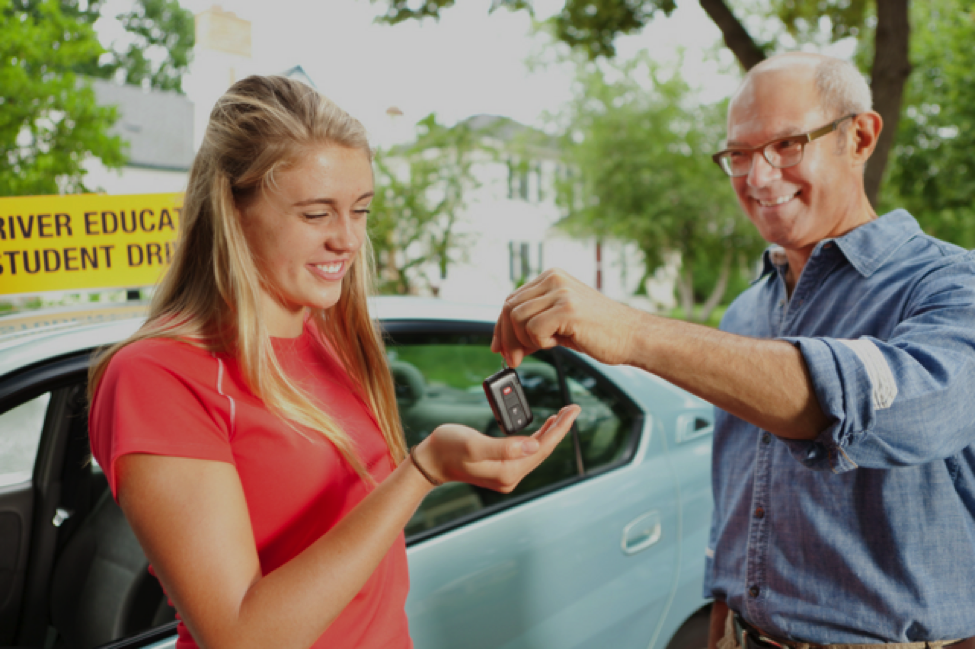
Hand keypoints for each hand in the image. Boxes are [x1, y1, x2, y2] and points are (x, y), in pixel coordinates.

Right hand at [414, 405, 581, 492]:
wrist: (431, 461)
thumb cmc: (448, 448)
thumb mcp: (474, 445)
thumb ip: (504, 447)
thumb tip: (534, 445)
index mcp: (507, 471)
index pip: (542, 448)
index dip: (560, 429)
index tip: (572, 411)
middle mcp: (510, 476)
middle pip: (543, 450)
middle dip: (559, 429)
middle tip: (572, 409)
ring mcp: (506, 474)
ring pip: (536, 452)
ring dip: (550, 433)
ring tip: (562, 416)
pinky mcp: (501, 468)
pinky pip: (526, 453)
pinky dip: (537, 438)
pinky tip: (542, 429)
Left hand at [491, 268, 640, 367]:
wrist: (632, 336)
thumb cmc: (599, 332)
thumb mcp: (561, 320)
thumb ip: (534, 322)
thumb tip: (503, 342)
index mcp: (551, 277)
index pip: (511, 299)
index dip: (501, 327)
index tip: (500, 348)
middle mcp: (554, 278)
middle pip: (509, 308)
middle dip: (507, 339)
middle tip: (515, 359)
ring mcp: (561, 291)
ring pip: (517, 319)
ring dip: (527, 341)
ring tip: (549, 344)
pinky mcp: (567, 308)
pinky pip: (533, 330)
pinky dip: (541, 343)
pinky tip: (559, 342)